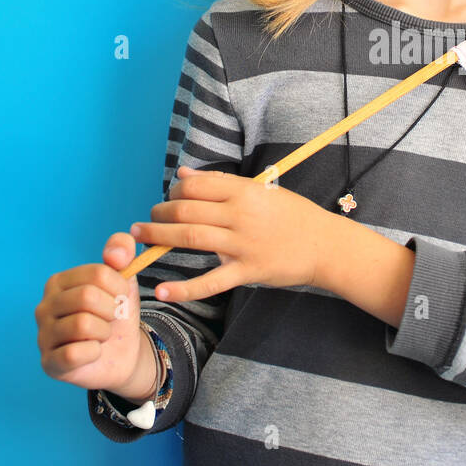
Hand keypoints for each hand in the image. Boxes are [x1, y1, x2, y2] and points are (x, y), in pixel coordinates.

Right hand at [36, 234, 148, 392]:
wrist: (123, 353)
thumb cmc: (116, 313)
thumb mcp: (124, 279)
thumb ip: (122, 252)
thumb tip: (116, 253)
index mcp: (58, 282)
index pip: (97, 273)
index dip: (119, 287)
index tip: (120, 298)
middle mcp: (43, 307)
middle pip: (87, 297)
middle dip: (111, 310)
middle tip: (110, 319)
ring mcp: (43, 336)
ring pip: (83, 324)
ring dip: (104, 331)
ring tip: (101, 335)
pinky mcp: (49, 363)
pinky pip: (75, 353)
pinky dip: (94, 352)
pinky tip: (93, 352)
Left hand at [129, 167, 343, 302]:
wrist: (325, 245)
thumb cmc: (293, 215)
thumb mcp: (262, 191)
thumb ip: (222, 183)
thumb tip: (184, 174)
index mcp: (245, 191)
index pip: (196, 185)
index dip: (174, 191)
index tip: (168, 199)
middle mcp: (241, 215)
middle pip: (187, 210)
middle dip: (159, 214)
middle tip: (146, 222)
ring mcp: (243, 244)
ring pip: (190, 238)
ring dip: (159, 237)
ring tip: (141, 238)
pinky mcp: (247, 271)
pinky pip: (211, 281)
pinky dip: (184, 289)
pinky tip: (162, 291)